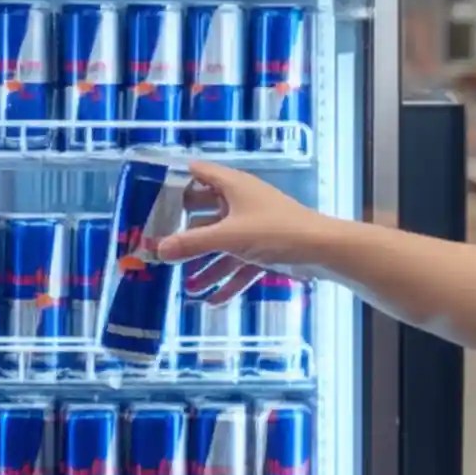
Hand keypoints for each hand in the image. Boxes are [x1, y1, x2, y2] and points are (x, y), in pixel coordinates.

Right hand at [157, 160, 340, 303]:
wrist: (323, 250)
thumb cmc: (275, 231)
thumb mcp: (229, 237)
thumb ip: (192, 244)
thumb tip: (157, 250)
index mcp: (232, 186)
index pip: (198, 173)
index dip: (175, 180)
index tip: (152, 195)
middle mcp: (241, 202)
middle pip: (205, 212)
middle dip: (184, 231)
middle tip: (159, 244)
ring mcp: (253, 226)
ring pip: (222, 243)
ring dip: (206, 264)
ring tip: (187, 286)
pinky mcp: (264, 248)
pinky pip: (240, 263)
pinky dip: (228, 280)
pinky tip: (213, 301)